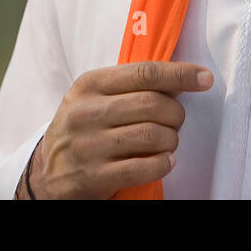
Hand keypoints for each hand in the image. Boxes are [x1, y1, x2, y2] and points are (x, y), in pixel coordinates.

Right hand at [24, 61, 214, 198]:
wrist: (45, 172)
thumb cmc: (82, 129)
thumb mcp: (95, 99)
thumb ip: (131, 87)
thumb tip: (181, 79)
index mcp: (89, 85)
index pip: (144, 73)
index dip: (180, 74)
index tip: (205, 78)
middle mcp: (86, 112)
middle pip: (153, 104)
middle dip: (176, 114)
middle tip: (176, 122)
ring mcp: (88, 146)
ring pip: (152, 136)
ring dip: (171, 140)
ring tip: (168, 142)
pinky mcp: (93, 177)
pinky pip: (144, 167)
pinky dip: (163, 164)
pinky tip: (165, 161)